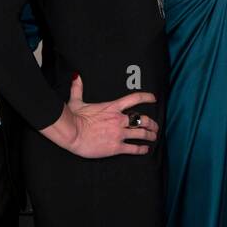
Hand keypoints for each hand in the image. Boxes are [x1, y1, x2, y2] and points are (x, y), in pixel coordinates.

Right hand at [40, 75, 158, 157]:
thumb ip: (78, 89)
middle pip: (143, 119)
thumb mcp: (77, 101)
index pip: (134, 98)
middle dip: (152, 123)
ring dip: (150, 136)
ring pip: (141, 134)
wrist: (71, 133)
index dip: (147, 97)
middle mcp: (119, 119)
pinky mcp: (116, 147)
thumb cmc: (73, 118)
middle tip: (155, 126)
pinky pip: (133, 148)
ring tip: (153, 137)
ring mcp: (119, 134)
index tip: (153, 98)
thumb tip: (76, 77)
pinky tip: (145, 149)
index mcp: (112, 107)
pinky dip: (141, 149)